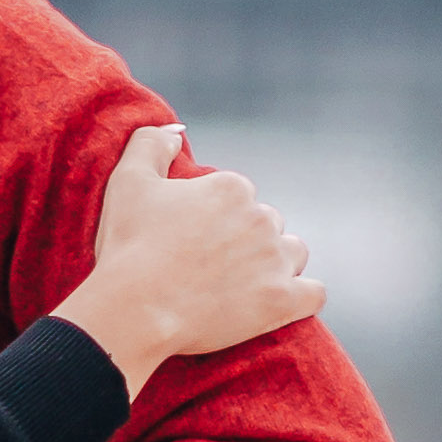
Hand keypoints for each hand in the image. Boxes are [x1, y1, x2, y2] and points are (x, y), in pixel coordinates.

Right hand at [58, 118, 322, 394]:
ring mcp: (275, 260)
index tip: (193, 241)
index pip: (239, 197)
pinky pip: (313, 293)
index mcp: (231, 187)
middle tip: (213, 266)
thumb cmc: (128, 246)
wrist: (134, 309)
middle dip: (247, 240)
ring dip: (276, 264)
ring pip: (293, 253)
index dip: (216, 218)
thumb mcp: (127, 181)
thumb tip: (178, 132)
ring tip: (244, 284)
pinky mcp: (283, 300)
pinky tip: (278, 302)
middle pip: (267, 224)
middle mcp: (261, 218)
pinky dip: (300, 296)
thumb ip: (152, 143)